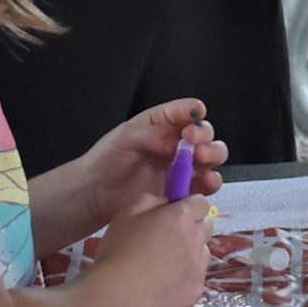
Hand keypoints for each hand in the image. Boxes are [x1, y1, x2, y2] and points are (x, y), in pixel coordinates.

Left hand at [73, 101, 226, 230]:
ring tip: (202, 160)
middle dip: (206, 136)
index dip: (193, 113)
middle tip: (195, 142)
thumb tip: (174, 141)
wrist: (94, 194)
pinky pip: (204, 186)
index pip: (186, 112)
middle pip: (205, 135)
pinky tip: (204, 182)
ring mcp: (180, 168)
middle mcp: (176, 144)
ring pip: (211, 159)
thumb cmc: (105, 161)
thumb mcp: (124, 137)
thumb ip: (151, 134)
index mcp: (162, 124)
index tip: (194, 117)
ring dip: (213, 157)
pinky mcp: (182, 191)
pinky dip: (210, 183)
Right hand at [92, 187, 213, 306]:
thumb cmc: (118, 252)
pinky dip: (185, 277)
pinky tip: (164, 283)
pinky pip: (196, 277)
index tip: (175, 214)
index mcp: (181, 216)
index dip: (189, 206)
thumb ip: (152, 201)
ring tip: (164, 264)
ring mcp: (198, 266)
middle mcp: (195, 238)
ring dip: (190, 252)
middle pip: (206, 226)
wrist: (118, 296)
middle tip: (168, 238)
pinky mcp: (196, 289)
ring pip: (202, 252)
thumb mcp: (127, 214)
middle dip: (192, 228)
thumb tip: (166, 202)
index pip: (201, 202)